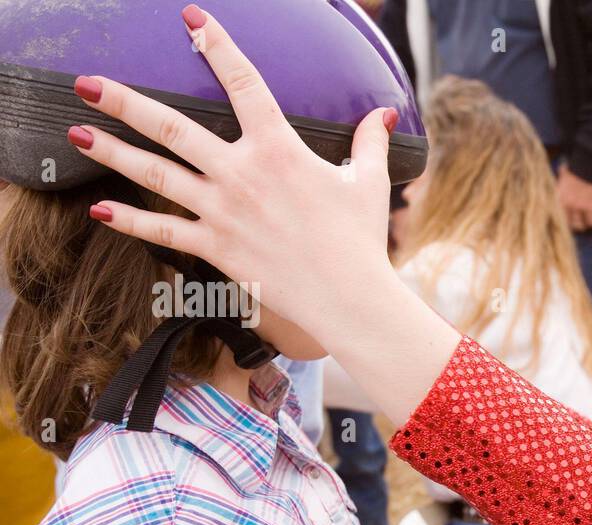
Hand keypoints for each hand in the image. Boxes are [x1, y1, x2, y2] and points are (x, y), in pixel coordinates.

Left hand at [70, 4, 456, 423]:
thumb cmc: (361, 240)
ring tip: (77, 131)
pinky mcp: (216, 246)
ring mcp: (223, 211)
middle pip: (172, 127)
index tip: (193, 20)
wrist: (349, 297)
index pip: (244, 85)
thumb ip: (369, 143)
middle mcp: (242, 174)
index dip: (218, 47)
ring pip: (157, 174)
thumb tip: (381, 113)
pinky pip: (164, 231)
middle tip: (87, 82)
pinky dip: (131, 221)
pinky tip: (100, 210)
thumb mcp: (368, 183)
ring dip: (113, 151)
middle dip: (125, 101)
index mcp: (280, 150)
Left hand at [556, 164, 591, 231]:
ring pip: (579, 225)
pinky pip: (591, 220)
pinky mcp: (589, 207)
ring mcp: (577, 207)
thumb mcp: (564, 175)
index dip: (563, 221)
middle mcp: (566, 205)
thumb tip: (562, 171)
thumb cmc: (575, 169)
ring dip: (584, 225)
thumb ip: (562, 179)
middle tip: (579, 225)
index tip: (567, 223)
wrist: (586, 168)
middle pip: (568, 223)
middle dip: (574, 225)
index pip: (558, 216)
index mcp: (558, 199)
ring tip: (587, 224)